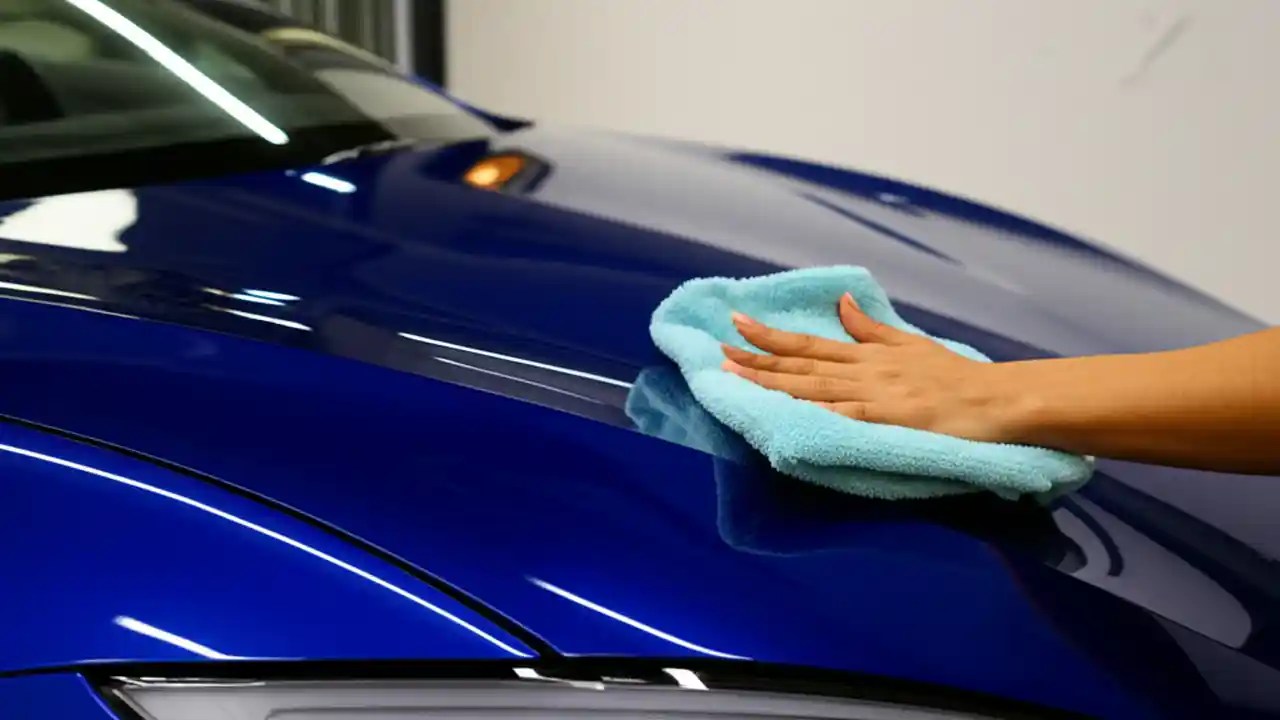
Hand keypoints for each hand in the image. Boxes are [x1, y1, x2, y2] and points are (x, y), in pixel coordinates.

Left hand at [722, 293, 1026, 442]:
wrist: (997, 400)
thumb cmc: (956, 378)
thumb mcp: (910, 344)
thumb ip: (871, 330)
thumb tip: (841, 304)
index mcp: (868, 357)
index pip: (810, 344)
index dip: (771, 336)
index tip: (737, 322)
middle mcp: (864, 372)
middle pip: (801, 365)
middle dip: (757, 358)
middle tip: (718, 349)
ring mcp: (875, 396)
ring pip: (813, 387)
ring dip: (771, 381)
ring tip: (734, 373)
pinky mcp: (889, 420)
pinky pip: (844, 416)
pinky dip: (813, 412)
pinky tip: (784, 410)